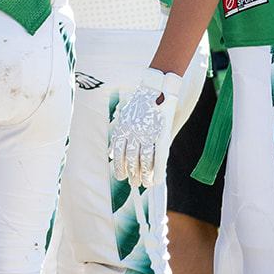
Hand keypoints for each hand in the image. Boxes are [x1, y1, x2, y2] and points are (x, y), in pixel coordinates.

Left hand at [109, 70, 182, 187]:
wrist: (156, 89)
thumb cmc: (140, 105)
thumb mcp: (125, 118)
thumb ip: (119, 136)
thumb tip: (111, 154)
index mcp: (124, 128)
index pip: (119, 152)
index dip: (119, 166)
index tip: (120, 176)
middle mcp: (134, 132)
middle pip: (131, 158)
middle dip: (131, 172)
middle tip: (133, 183)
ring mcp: (149, 134)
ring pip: (145, 159)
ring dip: (144, 174)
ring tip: (144, 184)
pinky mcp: (162, 134)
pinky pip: (159, 156)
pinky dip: (158, 170)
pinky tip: (157, 180)